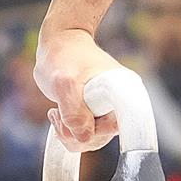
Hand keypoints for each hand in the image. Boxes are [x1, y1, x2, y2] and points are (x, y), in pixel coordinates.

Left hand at [33, 26, 123, 151]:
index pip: (120, 131)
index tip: (75, 121)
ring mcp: (104, 109)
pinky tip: (56, 113)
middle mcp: (118, 104)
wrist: (59, 41)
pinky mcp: (92, 112)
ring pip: (89, 139)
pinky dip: (67, 130)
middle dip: (76, 133)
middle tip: (58, 114)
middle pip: (101, 138)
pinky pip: (82, 134)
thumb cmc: (64, 56)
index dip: (98, 133)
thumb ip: (74, 112)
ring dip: (69, 132)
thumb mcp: (64, 82)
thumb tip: (84, 138)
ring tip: (56, 112)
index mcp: (123, 95)